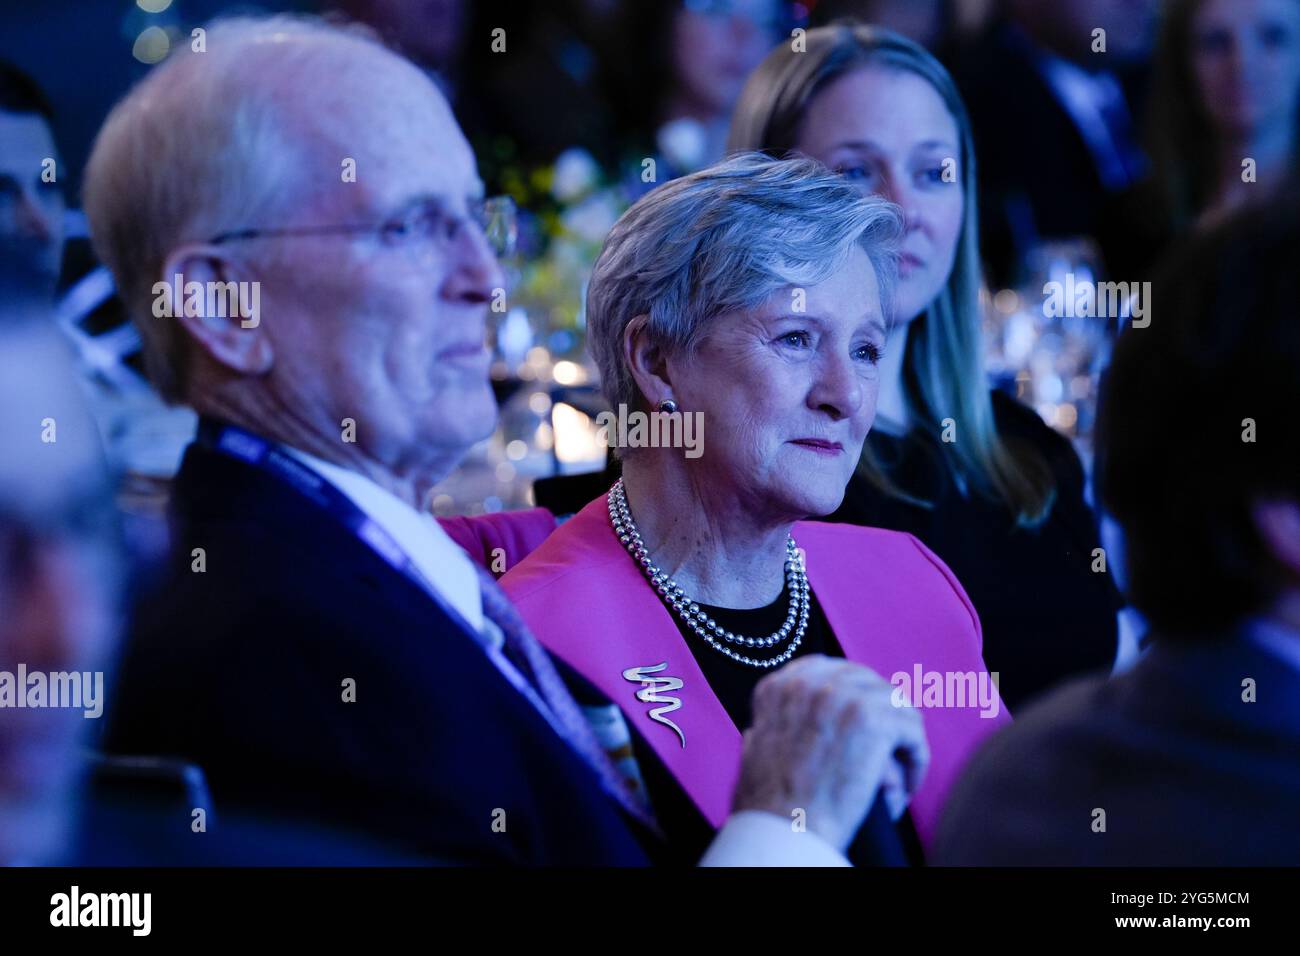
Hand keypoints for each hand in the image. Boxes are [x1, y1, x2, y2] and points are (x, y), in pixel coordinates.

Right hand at [732, 654, 929, 850]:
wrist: (785, 829)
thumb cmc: (768, 804)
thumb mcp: (752, 752)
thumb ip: (763, 730)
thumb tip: (761, 730)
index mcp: (779, 687)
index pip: (828, 670)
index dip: (851, 695)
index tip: (861, 722)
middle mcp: (811, 682)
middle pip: (866, 681)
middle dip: (880, 713)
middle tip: (888, 748)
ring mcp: (845, 696)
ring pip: (895, 704)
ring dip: (902, 737)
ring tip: (903, 770)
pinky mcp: (875, 719)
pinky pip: (912, 730)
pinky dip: (916, 758)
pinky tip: (910, 782)